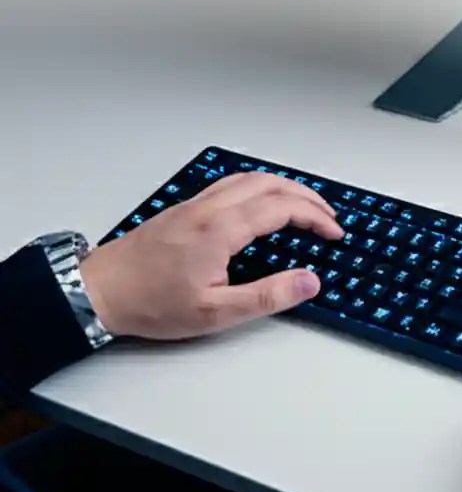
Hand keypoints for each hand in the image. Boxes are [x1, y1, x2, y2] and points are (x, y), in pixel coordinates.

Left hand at [80, 172, 343, 339]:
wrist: (98, 292)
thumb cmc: (150, 304)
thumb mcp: (215, 313)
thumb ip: (268, 296)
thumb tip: (309, 281)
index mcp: (221, 230)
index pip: (282, 207)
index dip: (316, 217)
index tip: (333, 233)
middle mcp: (209, 209)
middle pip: (270, 183)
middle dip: (307, 196)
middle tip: (328, 216)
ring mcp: (195, 205)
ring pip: (250, 178)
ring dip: (284, 186)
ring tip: (304, 205)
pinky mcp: (184, 210)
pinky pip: (231, 183)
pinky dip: (259, 186)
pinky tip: (262, 202)